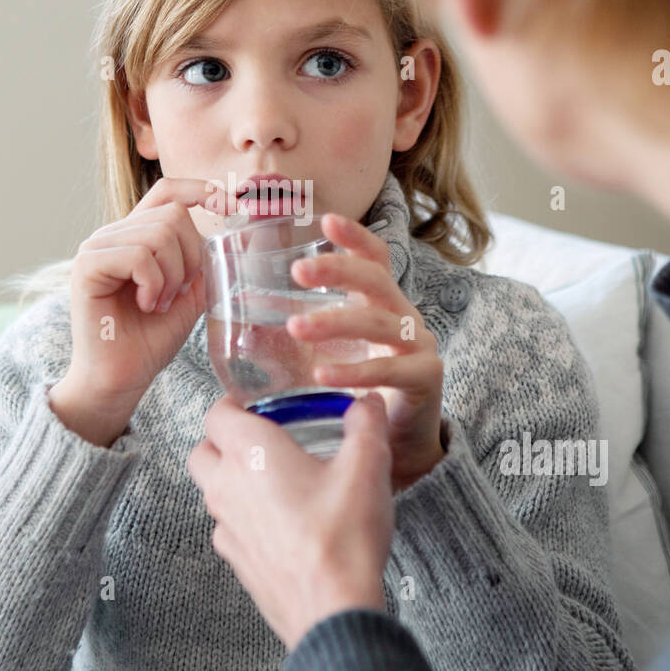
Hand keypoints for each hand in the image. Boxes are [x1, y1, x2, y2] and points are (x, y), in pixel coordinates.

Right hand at [50, 177, 210, 441]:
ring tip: (158, 304)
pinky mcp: (87, 265)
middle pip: (172, 214)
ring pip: (157, 234)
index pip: (167, 191)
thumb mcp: (192, 295)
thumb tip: (247, 235)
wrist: (121, 376)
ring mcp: (97, 246)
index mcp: (137, 234)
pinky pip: (137, 255)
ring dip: (171, 276)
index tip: (228, 204)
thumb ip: (208, 263)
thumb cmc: (151, 338)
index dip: (199, 189)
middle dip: (189, 257)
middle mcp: (114, 233)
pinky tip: (146, 305)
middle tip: (177, 294)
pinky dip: (152, 284)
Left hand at [187, 391, 393, 650]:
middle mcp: (227, 486)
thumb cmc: (342, 537)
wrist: (333, 609)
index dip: (234, 404)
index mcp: (250, 452)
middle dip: (224, 440)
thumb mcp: (367, 468)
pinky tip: (279, 523)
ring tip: (274, 481)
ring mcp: (226, 527)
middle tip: (261, 440)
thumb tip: (367, 403)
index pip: (217, 414)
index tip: (257, 406)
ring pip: (212, 491)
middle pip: (203, 451)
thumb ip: (366, 425)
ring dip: (232, 479)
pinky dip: (244, 518)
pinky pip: (227, 527)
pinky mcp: (236, 560)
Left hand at [287, 212, 445, 491]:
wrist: (402, 449)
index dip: (354, 238)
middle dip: (338, 271)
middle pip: (376, 280)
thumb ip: (294, 334)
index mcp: (382, 305)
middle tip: (298, 271)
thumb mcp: (324, 357)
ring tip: (295, 326)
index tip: (325, 220)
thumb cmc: (359, 396)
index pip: (374, 259)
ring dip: (335, 321)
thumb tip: (244, 313)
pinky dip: (353, 371)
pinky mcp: (425, 380)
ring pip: (378, 322)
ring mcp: (419, 347)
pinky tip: (322, 374)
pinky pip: (389, 369)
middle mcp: (405, 318)